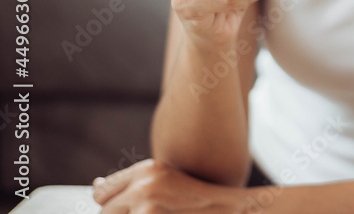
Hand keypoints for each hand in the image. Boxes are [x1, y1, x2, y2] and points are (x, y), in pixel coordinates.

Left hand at [91, 158, 248, 211]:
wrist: (231, 210)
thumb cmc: (200, 200)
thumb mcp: (167, 182)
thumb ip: (134, 185)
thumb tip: (96, 186)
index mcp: (147, 169)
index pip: (102, 192)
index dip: (109, 206)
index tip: (121, 210)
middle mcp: (144, 185)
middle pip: (104, 212)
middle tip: (150, 211)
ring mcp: (147, 208)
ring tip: (163, 212)